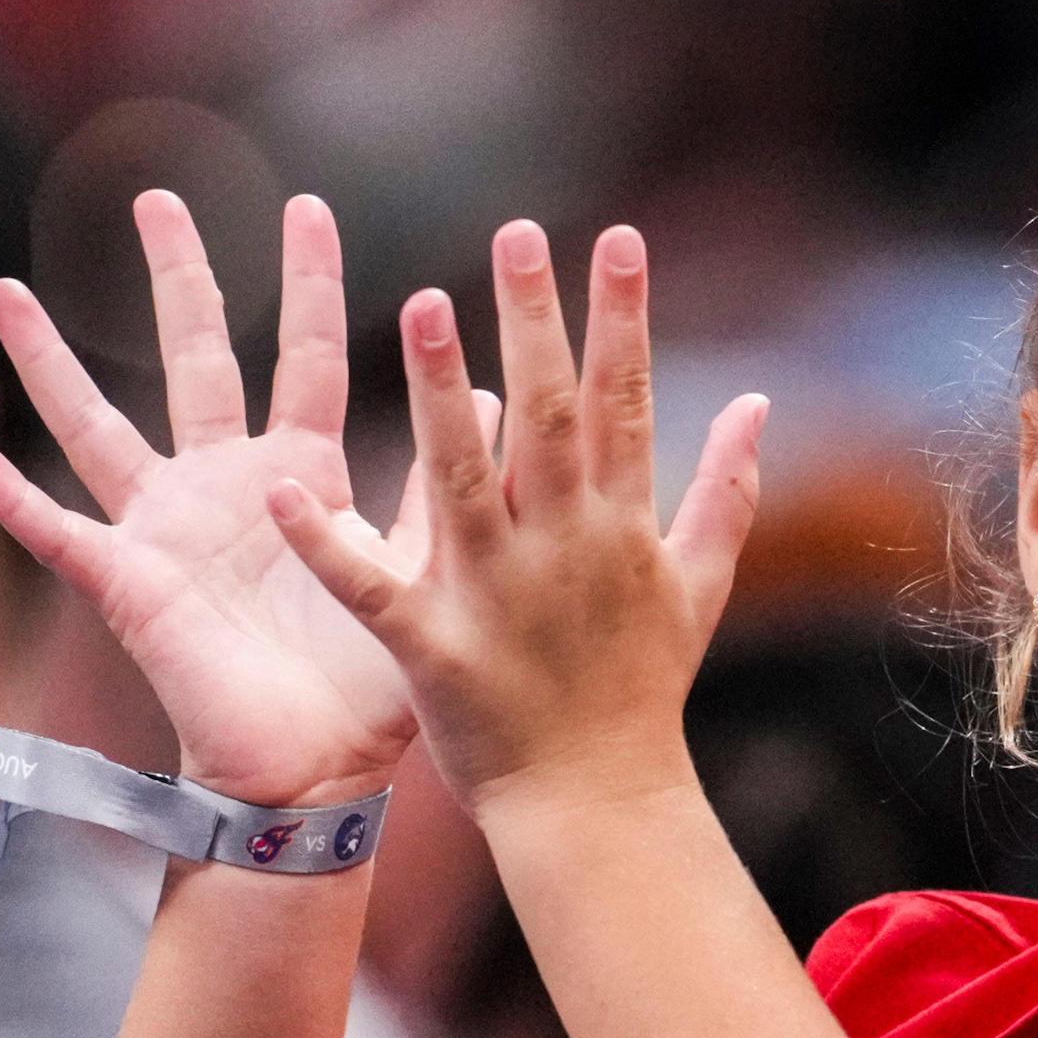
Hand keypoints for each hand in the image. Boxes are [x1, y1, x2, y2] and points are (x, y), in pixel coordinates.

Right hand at [0, 192, 421, 805]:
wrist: (323, 771)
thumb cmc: (372, 681)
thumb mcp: (417, 570)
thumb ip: (441, 485)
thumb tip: (494, 394)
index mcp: (304, 474)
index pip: (309, 354)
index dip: (310, 283)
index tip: (307, 206)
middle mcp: (227, 483)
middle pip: (196, 357)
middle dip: (179, 280)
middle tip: (155, 199)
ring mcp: (168, 526)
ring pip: (98, 423)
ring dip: (50, 362)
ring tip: (4, 293)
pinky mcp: (128, 581)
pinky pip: (57, 532)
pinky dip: (11, 496)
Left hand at [271, 218, 765, 826]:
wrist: (601, 803)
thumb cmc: (641, 691)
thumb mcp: (699, 586)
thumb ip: (726, 490)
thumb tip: (759, 404)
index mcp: (623, 528)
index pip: (625, 401)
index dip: (621, 318)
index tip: (613, 239)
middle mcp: (566, 549)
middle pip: (551, 418)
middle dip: (535, 323)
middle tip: (516, 234)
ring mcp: (499, 596)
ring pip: (465, 478)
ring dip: (444, 394)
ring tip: (420, 306)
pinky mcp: (433, 647)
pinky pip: (370, 589)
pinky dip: (325, 548)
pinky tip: (278, 494)